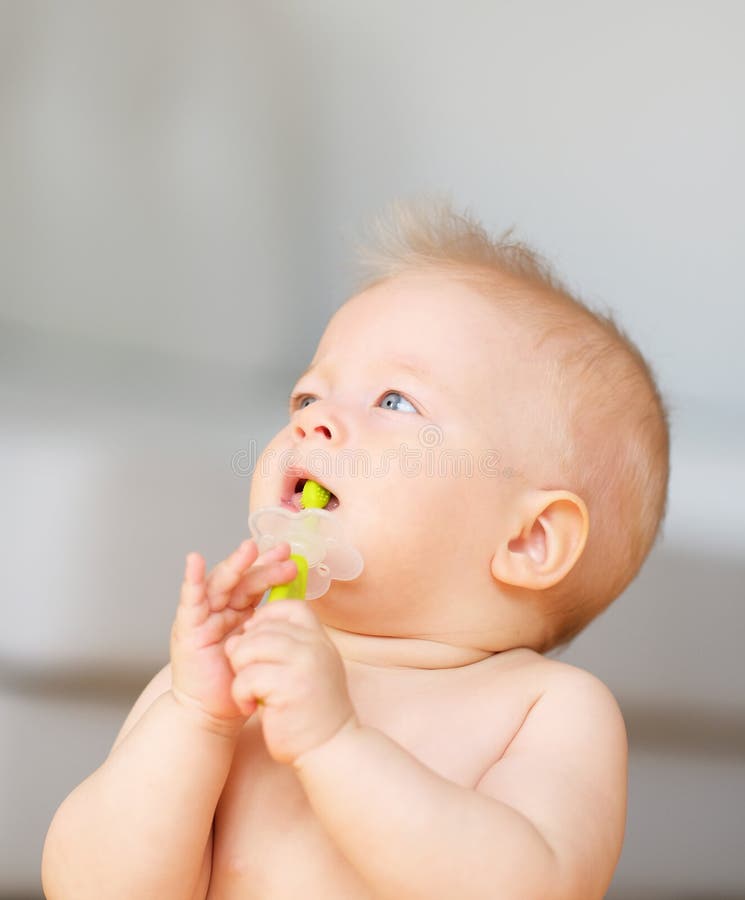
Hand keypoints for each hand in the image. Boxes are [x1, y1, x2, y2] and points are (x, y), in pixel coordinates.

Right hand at [170, 540, 296, 730]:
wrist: (212, 714)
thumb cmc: (237, 682)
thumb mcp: (261, 649)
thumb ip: (273, 628)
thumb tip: (303, 608)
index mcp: (239, 612)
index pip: (257, 584)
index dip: (273, 570)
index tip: (293, 559)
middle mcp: (220, 609)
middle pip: (242, 580)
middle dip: (262, 564)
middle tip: (283, 551)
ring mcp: (203, 616)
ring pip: (220, 583)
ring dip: (235, 564)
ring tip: (250, 548)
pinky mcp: (188, 627)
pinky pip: (190, 600)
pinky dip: (191, 580)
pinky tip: (194, 561)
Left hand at [224, 600, 357, 764]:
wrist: (331, 747)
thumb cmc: (312, 710)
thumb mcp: (307, 669)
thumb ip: (280, 649)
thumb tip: (237, 636)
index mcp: (319, 639)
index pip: (290, 608)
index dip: (266, 617)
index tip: (257, 638)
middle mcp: (314, 646)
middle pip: (262, 627)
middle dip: (244, 649)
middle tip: (248, 674)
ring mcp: (303, 665)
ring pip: (249, 648)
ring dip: (239, 670)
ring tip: (248, 689)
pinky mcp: (287, 688)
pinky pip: (246, 678)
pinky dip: (240, 694)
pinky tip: (250, 707)